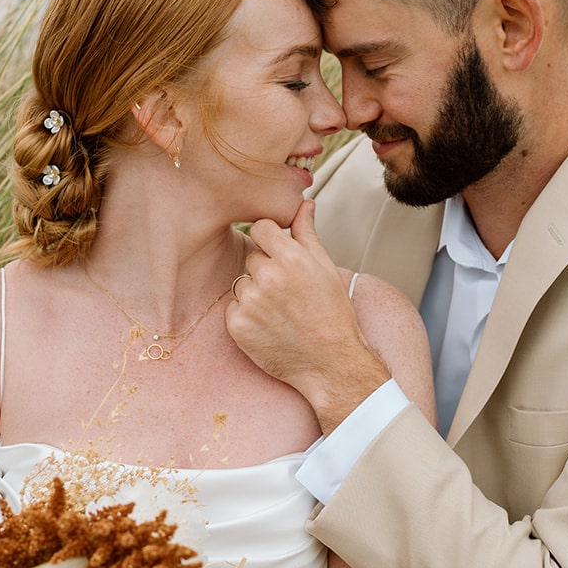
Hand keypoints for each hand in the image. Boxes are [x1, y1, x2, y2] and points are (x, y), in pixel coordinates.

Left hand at [226, 201, 389, 431]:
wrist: (330, 362)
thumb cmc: (333, 315)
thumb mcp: (325, 268)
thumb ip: (308, 234)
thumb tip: (304, 204)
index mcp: (291, 258)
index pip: (260, 228)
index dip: (269, 240)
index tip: (279, 255)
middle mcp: (267, 277)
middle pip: (252, 258)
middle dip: (266, 271)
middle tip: (288, 294)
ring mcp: (249, 302)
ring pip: (242, 284)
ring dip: (255, 294)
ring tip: (280, 313)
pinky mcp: (237, 325)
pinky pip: (234, 308)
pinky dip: (247, 316)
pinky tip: (269, 326)